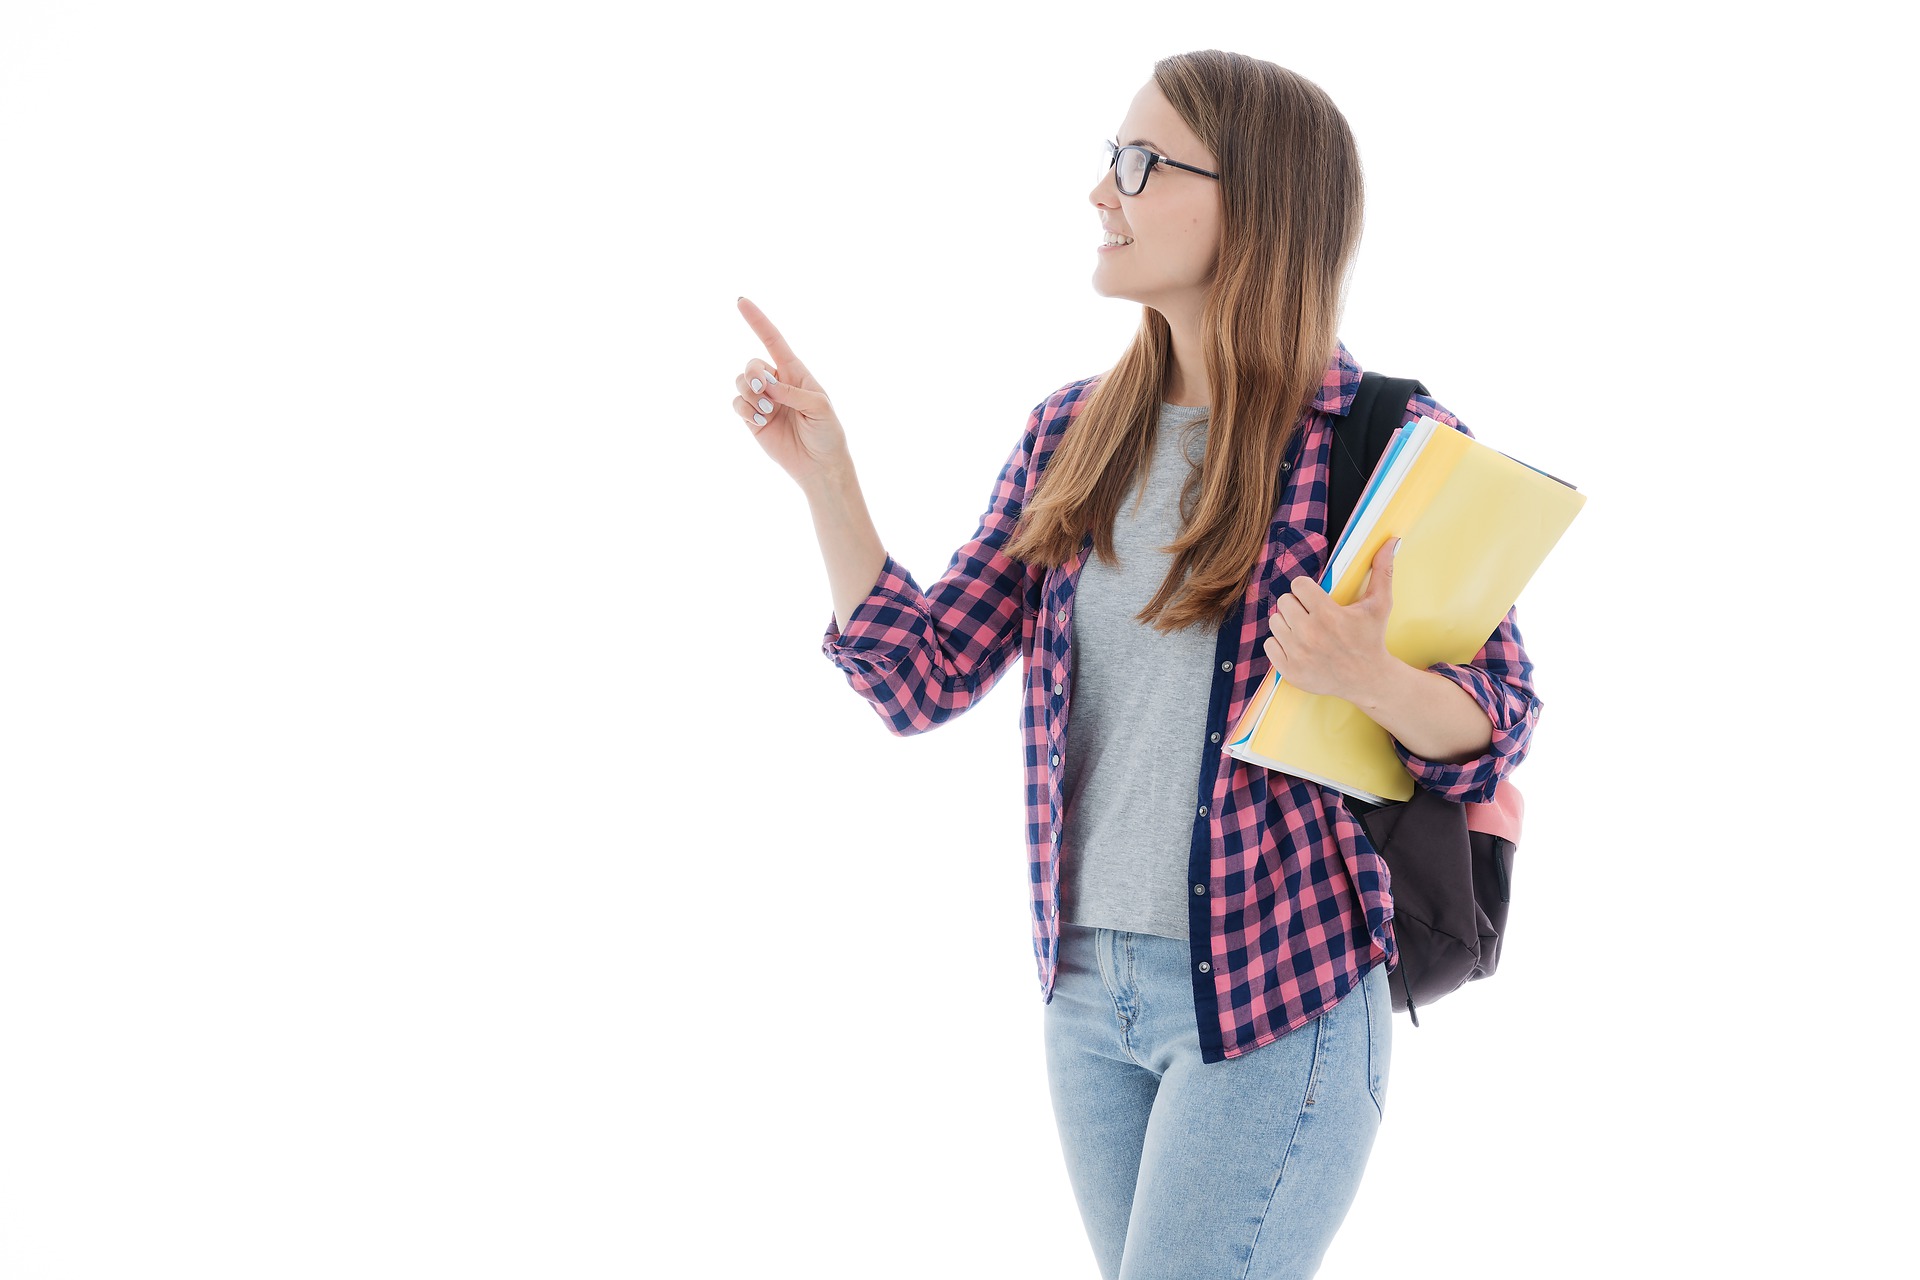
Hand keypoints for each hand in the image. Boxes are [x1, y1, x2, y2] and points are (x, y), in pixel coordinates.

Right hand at [733, 296, 853, 489]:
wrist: (819, 466)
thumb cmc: (827, 433)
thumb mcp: (819, 408)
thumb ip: (792, 392)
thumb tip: (764, 384)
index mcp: (796, 372)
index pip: (773, 340)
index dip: (757, 320)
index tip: (741, 301)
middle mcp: (777, 382)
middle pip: (751, 363)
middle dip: (753, 374)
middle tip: (763, 392)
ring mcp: (763, 400)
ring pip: (740, 382)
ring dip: (748, 394)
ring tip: (766, 411)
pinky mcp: (752, 418)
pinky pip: (736, 403)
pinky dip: (744, 409)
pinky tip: (760, 420)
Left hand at [1264, 538, 1402, 700]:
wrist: (1368, 680)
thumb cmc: (1371, 638)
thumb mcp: (1380, 604)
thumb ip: (1382, 571)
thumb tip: (1392, 541)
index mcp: (1327, 615)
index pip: (1297, 585)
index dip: (1307, 589)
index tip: (1316, 598)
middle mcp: (1309, 634)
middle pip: (1283, 602)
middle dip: (1297, 606)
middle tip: (1313, 616)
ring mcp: (1297, 655)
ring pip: (1274, 622)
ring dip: (1288, 624)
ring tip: (1307, 631)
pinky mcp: (1289, 671)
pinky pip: (1269, 644)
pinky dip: (1281, 644)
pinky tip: (1299, 646)